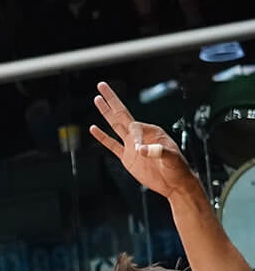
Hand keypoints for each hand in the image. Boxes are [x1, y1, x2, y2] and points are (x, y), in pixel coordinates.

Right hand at [90, 81, 200, 199]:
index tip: (138, 151)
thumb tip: (141, 149)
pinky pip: (112, 145)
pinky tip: (94, 128)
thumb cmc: (177, 169)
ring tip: (97, 99)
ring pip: (115, 126)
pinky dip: (102, 137)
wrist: (175, 184)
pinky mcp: (127, 158)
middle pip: (121, 114)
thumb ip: (157, 152)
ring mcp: (132, 146)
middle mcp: (140, 135)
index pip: (134, 127)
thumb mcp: (171, 159)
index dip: (134, 137)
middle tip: (101, 85)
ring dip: (105, 112)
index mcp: (151, 132)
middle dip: (111, 100)